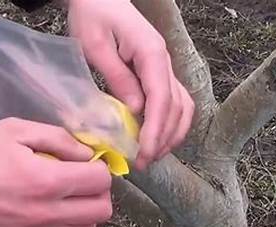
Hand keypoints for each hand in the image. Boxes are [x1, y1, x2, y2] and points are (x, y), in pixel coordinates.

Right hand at [0, 118, 111, 226]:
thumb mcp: (17, 130)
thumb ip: (59, 138)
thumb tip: (88, 154)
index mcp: (46, 180)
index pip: (100, 180)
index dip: (100, 168)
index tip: (90, 164)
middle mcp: (44, 213)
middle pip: (101, 211)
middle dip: (99, 193)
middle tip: (84, 183)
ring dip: (87, 220)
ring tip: (73, 205)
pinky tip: (56, 226)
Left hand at [68, 0, 194, 168]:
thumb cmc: (93, 15)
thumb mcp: (96, 45)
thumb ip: (117, 78)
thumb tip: (135, 111)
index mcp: (151, 53)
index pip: (161, 99)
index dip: (155, 130)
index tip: (144, 153)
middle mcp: (165, 61)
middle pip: (176, 107)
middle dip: (162, 138)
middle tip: (144, 162)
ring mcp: (165, 66)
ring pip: (183, 105)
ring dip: (172, 133)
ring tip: (153, 155)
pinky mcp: (159, 71)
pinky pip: (176, 100)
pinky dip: (172, 122)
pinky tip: (160, 136)